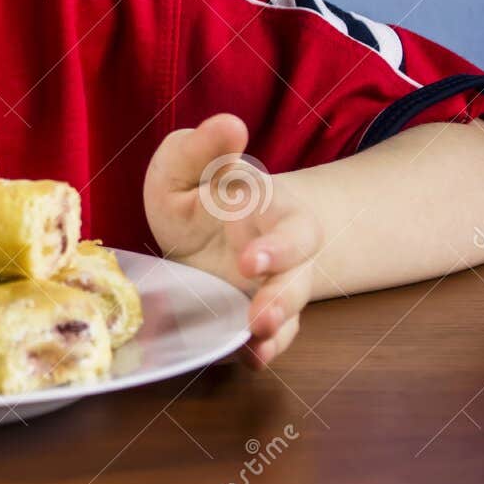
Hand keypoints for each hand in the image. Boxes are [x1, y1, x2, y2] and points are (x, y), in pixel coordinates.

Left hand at [143, 113, 322, 368]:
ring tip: (256, 341)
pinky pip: (266, 340)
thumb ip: (204, 147)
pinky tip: (249, 358)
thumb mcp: (186, 162)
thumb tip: (231, 126)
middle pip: (297, 280)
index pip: (294, 230)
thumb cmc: (197, 190)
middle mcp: (280, 256)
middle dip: (282, 298)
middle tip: (259, 316)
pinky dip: (259, 351)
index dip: (280, 247)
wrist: (199, 227)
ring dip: (275, 331)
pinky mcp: (248, 318)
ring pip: (287, 315)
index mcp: (272, 212)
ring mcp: (267, 290)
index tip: (253, 260)